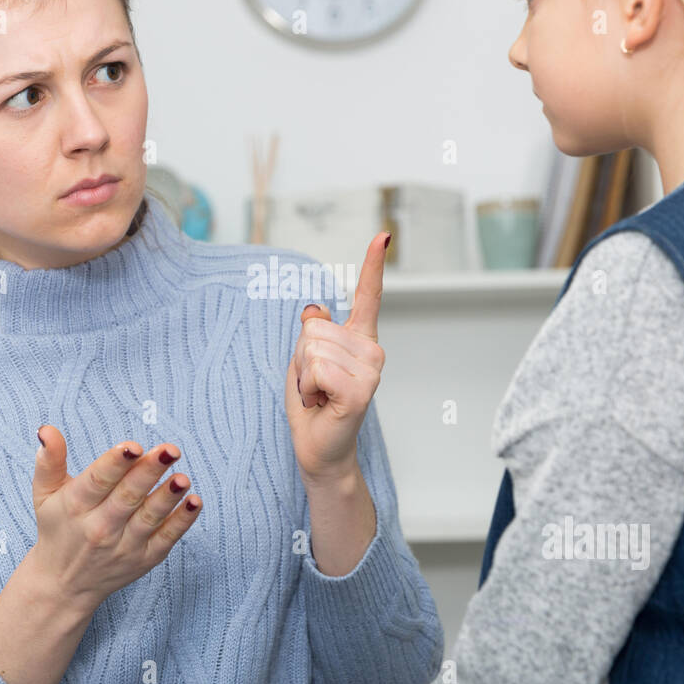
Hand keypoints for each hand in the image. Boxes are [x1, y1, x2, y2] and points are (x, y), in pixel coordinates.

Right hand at [28, 427, 201, 613]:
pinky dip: (182, 522)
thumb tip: (46, 429)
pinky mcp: (144, 560)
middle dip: (149, 472)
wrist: (63, 585)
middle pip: (127, 496)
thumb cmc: (58, 528)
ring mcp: (124, 546)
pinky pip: (167, 539)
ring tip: (183, 477)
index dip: (115, 463)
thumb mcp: (45, 494)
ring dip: (168, 497)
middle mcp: (99, 528)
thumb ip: (49, 460)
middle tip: (170, 450)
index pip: (97, 481)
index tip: (133, 446)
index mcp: (75, 506)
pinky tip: (194, 502)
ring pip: (149, 518)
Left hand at [285, 232, 388, 482]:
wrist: (318, 449)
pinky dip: (307, 387)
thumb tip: (314, 309)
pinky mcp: (361, 390)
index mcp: (359, 339)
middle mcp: (371, 350)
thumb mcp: (303, 361)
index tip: (383, 235)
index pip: (367, 295)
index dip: (373, 264)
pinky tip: (321, 402)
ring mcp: (370, 370)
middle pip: (315, 328)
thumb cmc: (312, 406)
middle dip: (301, 357)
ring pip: (313, 348)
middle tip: (315, 385)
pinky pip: (316, 368)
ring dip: (303, 375)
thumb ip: (312, 334)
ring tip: (318, 395)